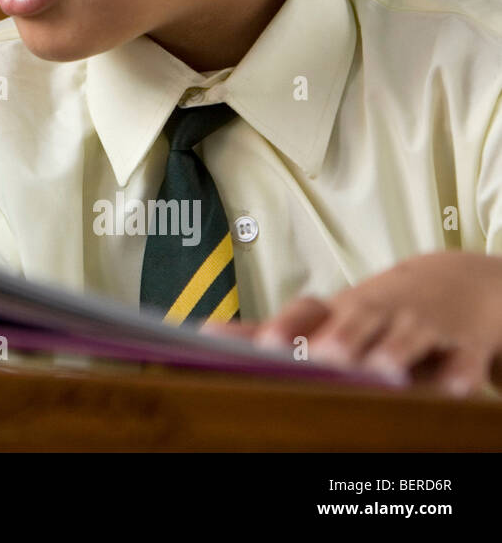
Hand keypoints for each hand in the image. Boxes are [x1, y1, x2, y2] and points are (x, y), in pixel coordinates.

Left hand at [229, 252, 501, 394]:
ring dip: (394, 350)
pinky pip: (463, 357)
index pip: (308, 311)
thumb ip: (269, 331)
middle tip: (324, 356)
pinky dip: (460, 371)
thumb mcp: (327, 317)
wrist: (456, 283)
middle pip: (357, 319)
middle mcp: (377, 312)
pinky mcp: (464, 343)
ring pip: (407, 336)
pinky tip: (455, 386)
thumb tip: (205, 334)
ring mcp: (422, 325)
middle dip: (341, 337)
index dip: (287, 325)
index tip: (266, 344)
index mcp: (339, 310)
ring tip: (380, 370)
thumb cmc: (374, 310)